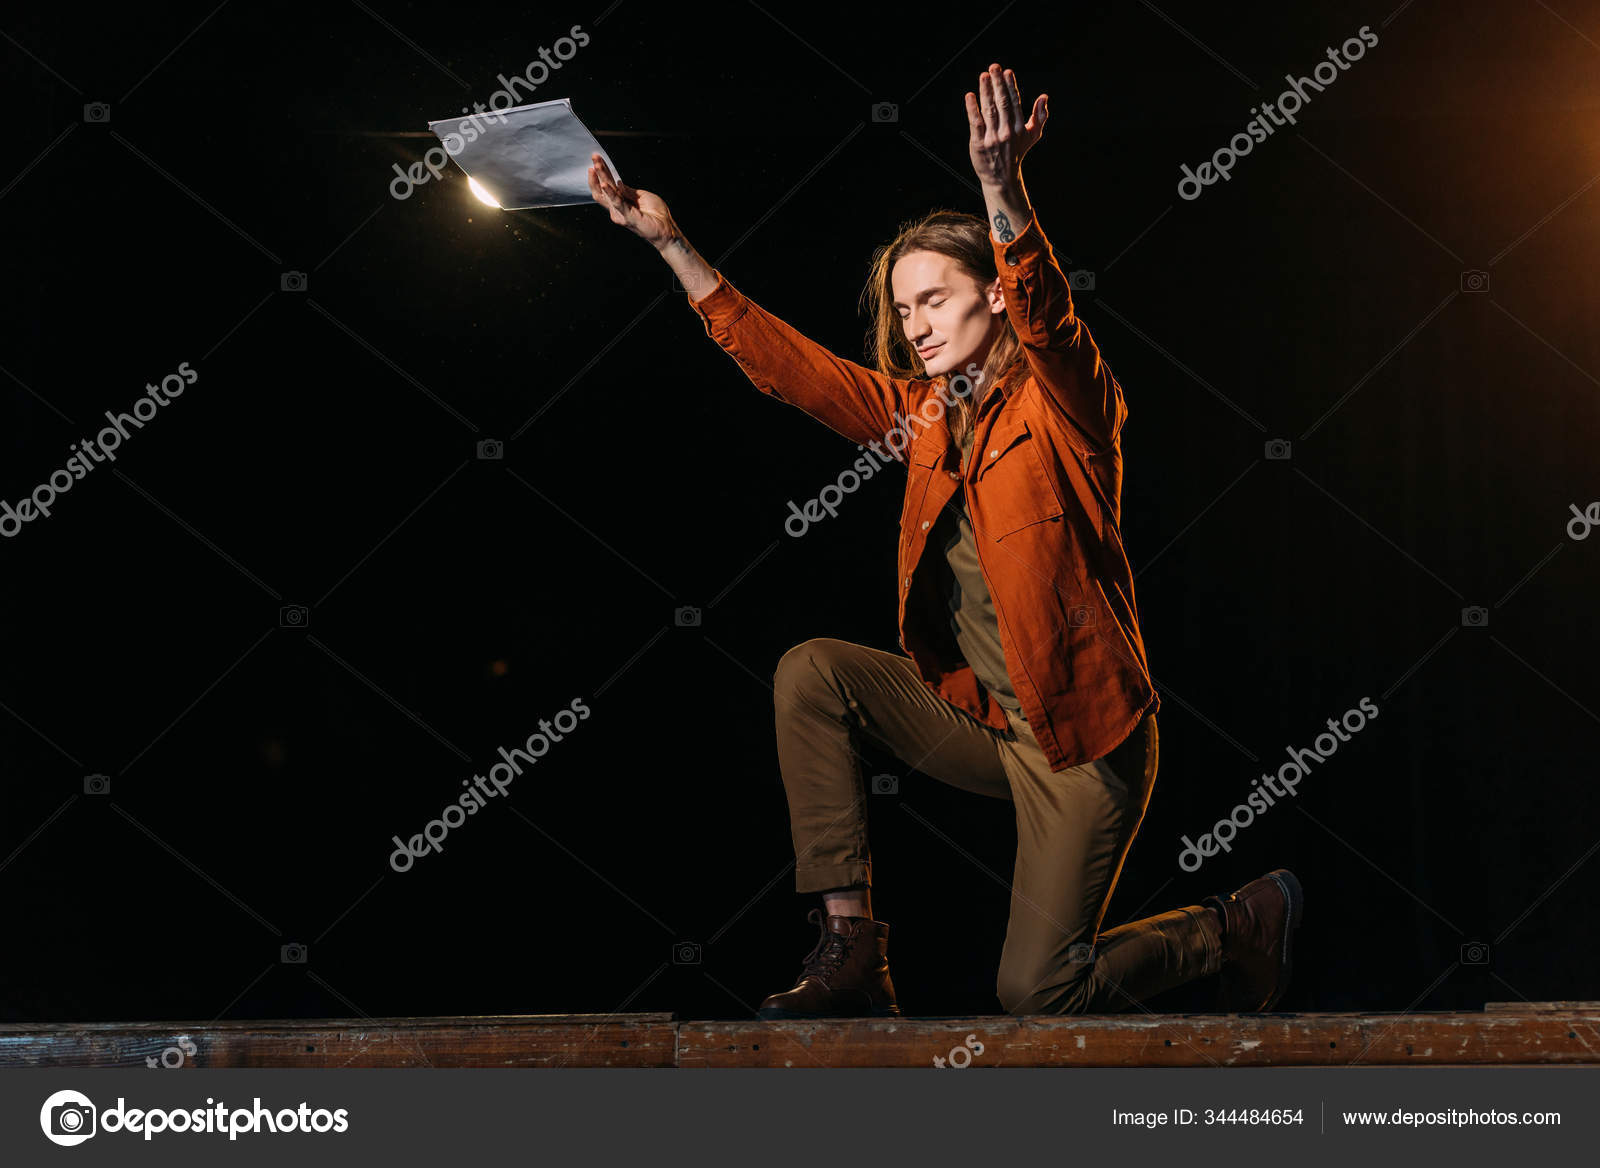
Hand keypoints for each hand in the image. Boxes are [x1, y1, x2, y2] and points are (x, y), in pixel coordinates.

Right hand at [586, 154, 677, 248]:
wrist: (666, 229)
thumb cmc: (656, 214)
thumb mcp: (641, 196)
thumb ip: (628, 191)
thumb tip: (617, 182)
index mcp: (620, 202)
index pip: (607, 185)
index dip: (602, 172)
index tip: (597, 158)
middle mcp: (617, 208)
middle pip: (602, 188)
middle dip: (598, 172)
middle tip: (594, 157)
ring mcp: (620, 213)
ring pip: (606, 194)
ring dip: (601, 178)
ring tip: (596, 166)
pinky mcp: (627, 217)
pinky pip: (617, 203)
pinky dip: (610, 193)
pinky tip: (605, 184)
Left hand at [965, 64, 1047, 189]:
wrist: (1002, 178)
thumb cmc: (1016, 153)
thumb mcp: (1033, 136)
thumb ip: (1040, 116)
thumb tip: (1044, 97)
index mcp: (1019, 127)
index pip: (1014, 102)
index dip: (1010, 86)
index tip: (1007, 72)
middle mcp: (1007, 131)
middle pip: (1002, 103)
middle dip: (998, 84)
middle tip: (993, 67)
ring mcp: (992, 138)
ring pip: (989, 110)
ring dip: (986, 91)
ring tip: (983, 76)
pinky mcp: (979, 144)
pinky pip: (976, 123)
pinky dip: (972, 109)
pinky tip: (970, 96)